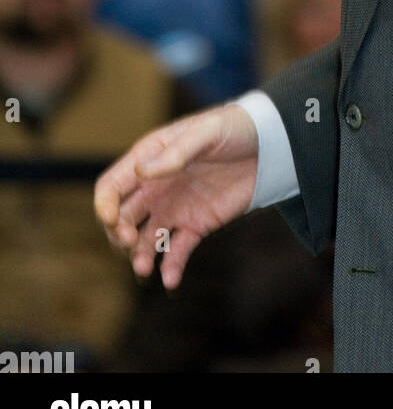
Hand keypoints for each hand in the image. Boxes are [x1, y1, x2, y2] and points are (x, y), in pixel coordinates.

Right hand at [94, 104, 258, 288]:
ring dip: (140, 257)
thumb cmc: (234, 127)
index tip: (112, 219)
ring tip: (145, 269)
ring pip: (145, 240)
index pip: (113, 186)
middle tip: (130, 241)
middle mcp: (156, 187)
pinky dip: (171, 267)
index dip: (105, 204)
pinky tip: (170, 280)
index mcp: (150, 159)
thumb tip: (140, 171)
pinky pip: (176, 251)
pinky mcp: (196, 225)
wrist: (270, 145)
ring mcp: (175, 208)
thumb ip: (176, 153)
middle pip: (122, 218)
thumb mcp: (207, 132)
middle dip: (119, 233)